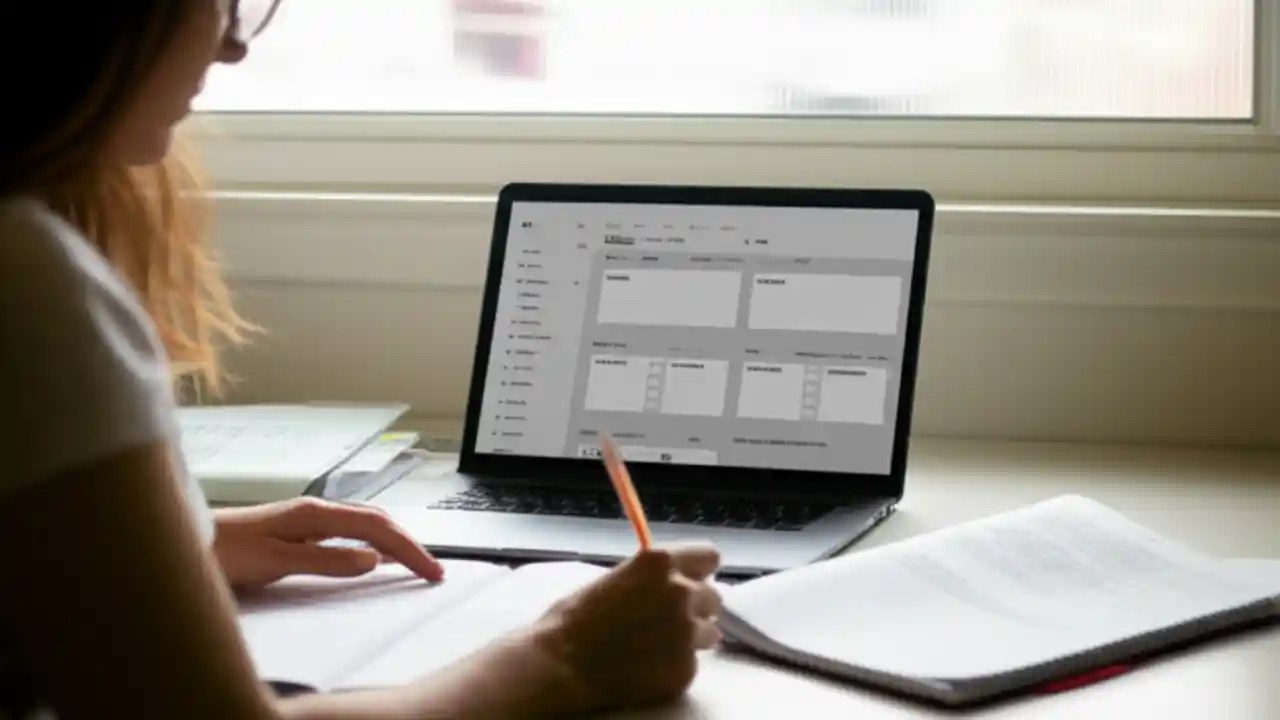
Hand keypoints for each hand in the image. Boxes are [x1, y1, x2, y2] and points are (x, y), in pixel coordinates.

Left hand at [212, 497, 443, 588]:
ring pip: (366, 524)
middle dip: (410, 544)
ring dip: (394, 541)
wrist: (189, 541)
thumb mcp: (277, 560)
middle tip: (433, 570)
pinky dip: (373, 542)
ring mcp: (309, 518)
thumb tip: (372, 559)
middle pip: (378, 521)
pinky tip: (377, 555)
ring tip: (416, 562)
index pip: (377, 529)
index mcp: (316, 513)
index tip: (431, 570)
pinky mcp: (301, 529)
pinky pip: (350, 531)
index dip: (408, 549)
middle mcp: (317, 510)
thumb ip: (326, 559)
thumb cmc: (226, 550)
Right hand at [531, 543, 722, 713]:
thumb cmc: (575, 618)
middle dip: (696, 608)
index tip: (693, 580)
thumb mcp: (615, 578)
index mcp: (660, 563)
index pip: (709, 557)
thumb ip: (651, 578)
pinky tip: (648, 668)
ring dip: (692, 638)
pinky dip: (676, 666)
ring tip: (658, 647)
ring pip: (710, 632)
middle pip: (713, 597)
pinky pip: (693, 664)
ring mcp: (686, 633)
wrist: (561, 664)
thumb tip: (671, 582)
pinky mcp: (686, 668)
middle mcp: (681, 593)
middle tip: (668, 621)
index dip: (700, 571)